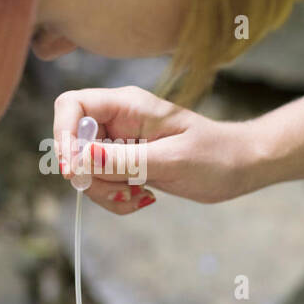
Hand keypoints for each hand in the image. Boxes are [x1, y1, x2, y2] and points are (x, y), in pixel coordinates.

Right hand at [52, 85, 260, 213]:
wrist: (241, 166)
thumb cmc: (216, 155)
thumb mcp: (170, 160)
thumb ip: (123, 160)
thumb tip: (78, 159)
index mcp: (127, 105)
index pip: (72, 105)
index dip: (62, 134)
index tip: (73, 169)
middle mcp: (118, 120)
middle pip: (73, 143)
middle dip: (88, 175)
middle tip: (121, 189)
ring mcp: (120, 142)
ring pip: (85, 169)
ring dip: (103, 191)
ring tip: (138, 196)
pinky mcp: (126, 163)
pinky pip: (102, 183)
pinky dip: (114, 198)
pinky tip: (142, 199)